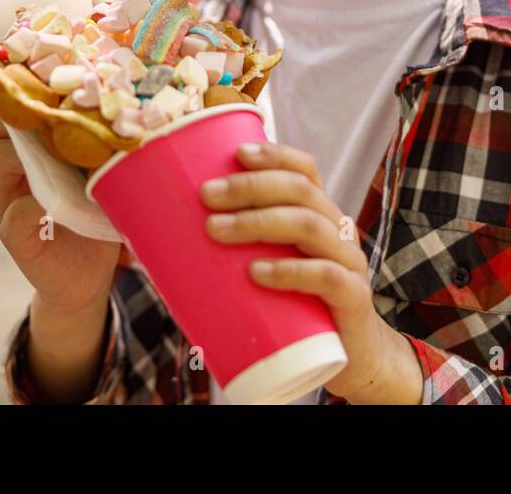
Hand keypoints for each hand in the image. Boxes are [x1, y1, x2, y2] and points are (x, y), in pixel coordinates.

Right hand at [0, 102, 120, 315]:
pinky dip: (34, 205)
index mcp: (27, 145)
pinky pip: (13, 213)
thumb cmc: (98, 208)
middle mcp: (11, 167)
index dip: (14, 86)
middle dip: (13, 110)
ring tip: (59, 152)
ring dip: (26, 151)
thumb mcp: (99, 166)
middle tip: (48, 109)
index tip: (44, 76)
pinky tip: (56, 204)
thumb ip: (98, 137)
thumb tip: (128, 94)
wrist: (91, 272)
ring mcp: (8, 200)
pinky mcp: (16, 235)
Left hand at [199, 141, 422, 403]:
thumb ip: (238, 252)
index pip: (305, 170)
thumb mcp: (273, 268)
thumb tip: (157, 245)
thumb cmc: (299, 307)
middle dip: (250, 187)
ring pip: (308, 225)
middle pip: (301, 191)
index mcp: (321, 216)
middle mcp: (338, 230)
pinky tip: (257, 273)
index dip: (274, 155)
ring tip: (215, 230)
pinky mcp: (353, 298)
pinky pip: (325, 276)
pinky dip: (289, 271)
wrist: (352, 357)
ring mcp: (349, 262)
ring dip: (257, 221)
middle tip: (206, 195)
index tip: (236, 153)